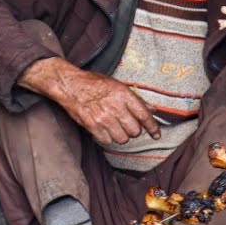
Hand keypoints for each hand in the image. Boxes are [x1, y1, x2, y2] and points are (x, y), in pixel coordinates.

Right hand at [20, 57, 158, 145]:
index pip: (144, 115)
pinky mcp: (92, 126)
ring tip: (115, 128)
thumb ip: (135, 99)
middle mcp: (115, 107)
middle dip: (134, 131)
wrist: (70, 85)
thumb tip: (152, 109)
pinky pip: (107, 141)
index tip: (156, 134)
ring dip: (121, 136)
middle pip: (135, 131)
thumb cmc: (93, 83)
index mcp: (123, 95)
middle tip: (128, 126)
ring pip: (122, 138)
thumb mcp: (117, 85)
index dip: (152, 127)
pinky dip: (108, 138)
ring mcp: (103, 118)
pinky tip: (104, 130)